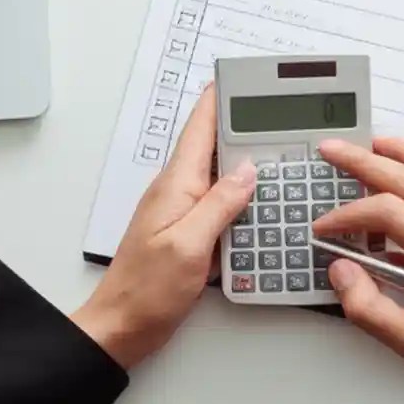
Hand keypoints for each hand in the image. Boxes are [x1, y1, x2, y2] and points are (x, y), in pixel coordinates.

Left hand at [71, 86, 253, 369]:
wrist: (123, 327)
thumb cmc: (145, 291)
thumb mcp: (189, 245)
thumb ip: (220, 204)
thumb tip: (248, 171)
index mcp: (176, 184)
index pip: (200, 126)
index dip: (221, 97)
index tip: (244, 76)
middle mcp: (179, 190)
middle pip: (215, 145)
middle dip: (244, 125)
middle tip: (278, 110)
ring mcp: (184, 210)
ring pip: (222, 174)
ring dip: (248, 160)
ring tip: (280, 148)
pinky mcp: (190, 231)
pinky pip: (222, 202)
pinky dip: (244, 196)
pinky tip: (264, 201)